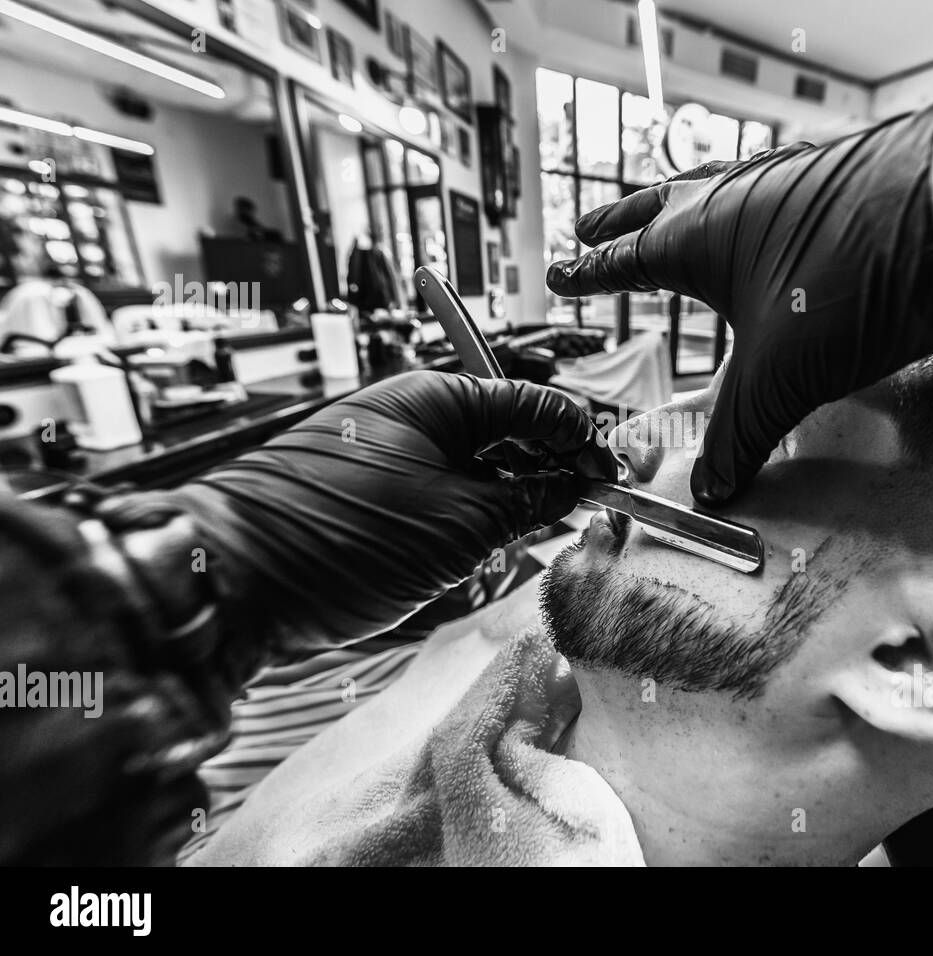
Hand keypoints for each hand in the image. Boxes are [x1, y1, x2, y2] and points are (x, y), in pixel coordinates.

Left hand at [130, 371, 613, 653]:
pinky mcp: (365, 490)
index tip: (612, 475)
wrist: (230, 581)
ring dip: (507, 496)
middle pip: (502, 429)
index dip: (579, 439)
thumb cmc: (340, 540)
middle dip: (546, 468)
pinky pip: (436, 490)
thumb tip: (576, 486)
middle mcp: (408, 413)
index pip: (531, 403)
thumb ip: (528, 502)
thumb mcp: (457, 527)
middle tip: (582, 509)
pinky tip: (483, 546)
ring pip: (471, 465)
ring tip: (534, 533)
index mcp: (433, 397)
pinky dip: (467, 515)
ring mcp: (384, 450)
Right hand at [547, 106, 932, 503]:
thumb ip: (738, 433)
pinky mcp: (834, 176)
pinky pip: (761, 188)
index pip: (624, 257)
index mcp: (695, 234)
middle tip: (591, 227)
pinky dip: (738, 204)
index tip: (560, 275)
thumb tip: (710, 490)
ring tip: (665, 216)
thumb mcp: (782, 375)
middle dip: (621, 221)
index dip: (590, 273)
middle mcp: (731, 194)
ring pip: (709, 188)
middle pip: (656, 204)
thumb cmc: (853, 283)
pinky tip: (762, 220)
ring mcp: (784, 177)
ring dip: (677, 205)